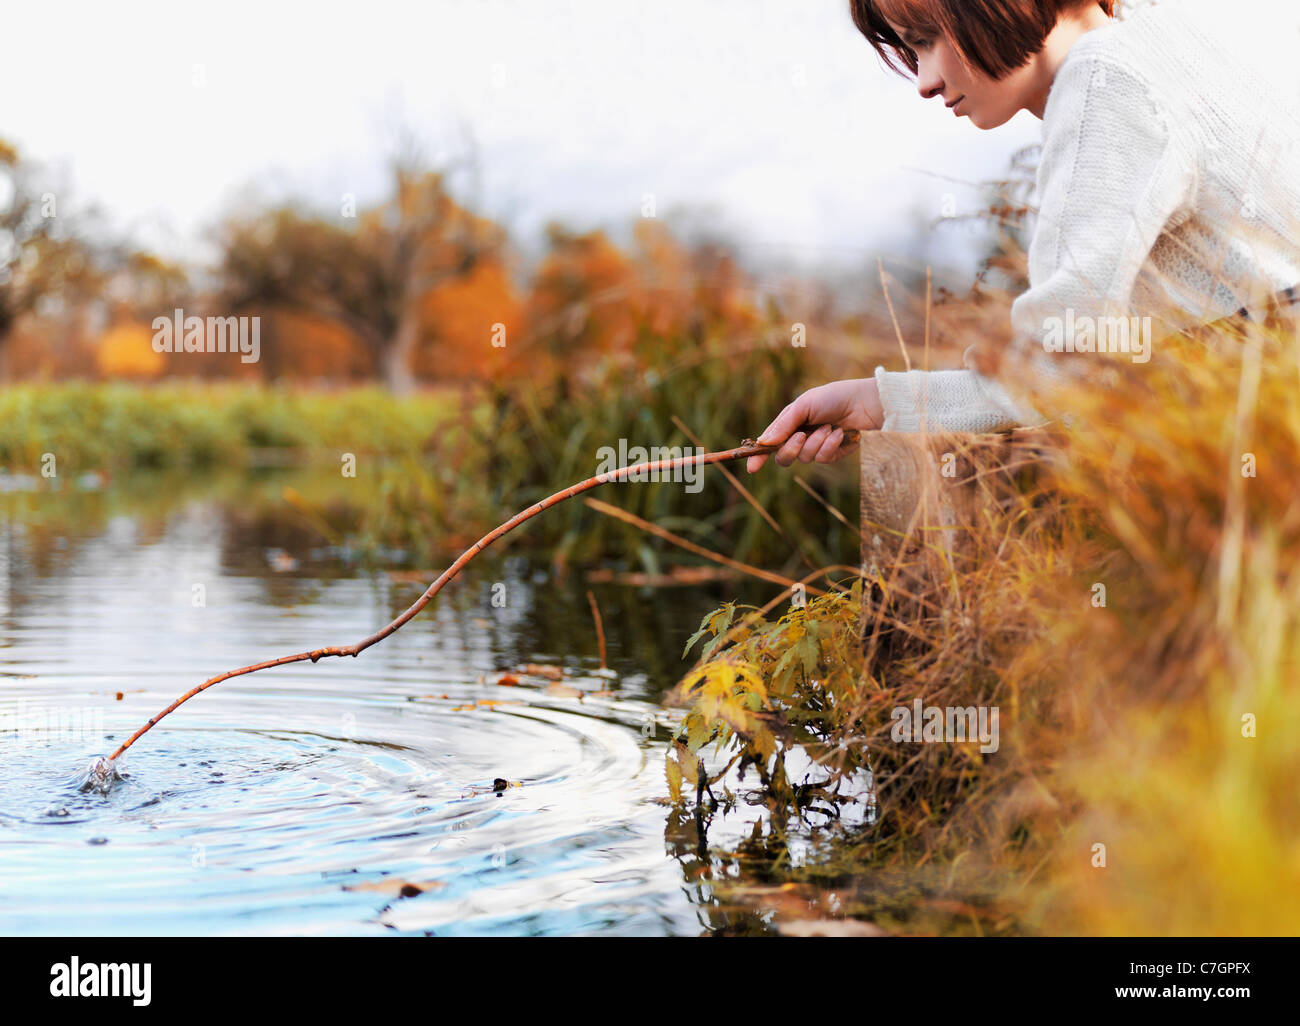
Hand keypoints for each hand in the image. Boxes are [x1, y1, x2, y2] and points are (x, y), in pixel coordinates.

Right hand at [745, 377, 883, 473]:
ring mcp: (815, 447)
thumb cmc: (833, 398)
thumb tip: (764, 442)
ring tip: (830, 427)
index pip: (769, 444)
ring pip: (805, 458)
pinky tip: (840, 433)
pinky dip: (831, 446)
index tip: (752, 468)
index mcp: (789, 424)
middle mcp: (799, 437)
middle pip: (783, 457)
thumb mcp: (804, 405)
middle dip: (792, 448)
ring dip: (817, 442)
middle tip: (802, 435)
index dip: (758, 456)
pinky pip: (823, 459)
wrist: (863, 402)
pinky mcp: (832, 454)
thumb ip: (783, 425)